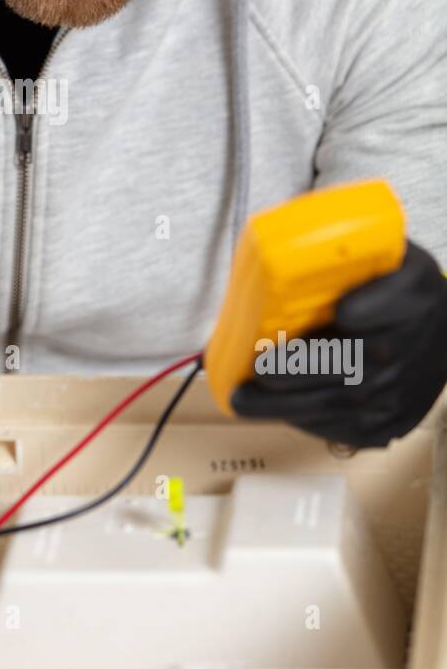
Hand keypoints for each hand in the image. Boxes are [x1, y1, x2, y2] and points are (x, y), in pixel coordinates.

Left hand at [230, 241, 446, 447]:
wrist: (442, 334)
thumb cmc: (398, 289)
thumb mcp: (391, 253)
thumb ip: (349, 247)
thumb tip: (285, 240)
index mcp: (412, 294)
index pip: (392, 304)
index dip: (367, 309)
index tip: (341, 311)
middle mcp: (409, 347)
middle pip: (351, 365)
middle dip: (298, 370)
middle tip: (257, 369)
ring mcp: (400, 391)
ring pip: (338, 404)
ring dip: (284, 405)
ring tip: (242, 398)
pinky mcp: (390, 422)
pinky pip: (342, 428)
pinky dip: (304, 420)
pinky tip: (275, 409)